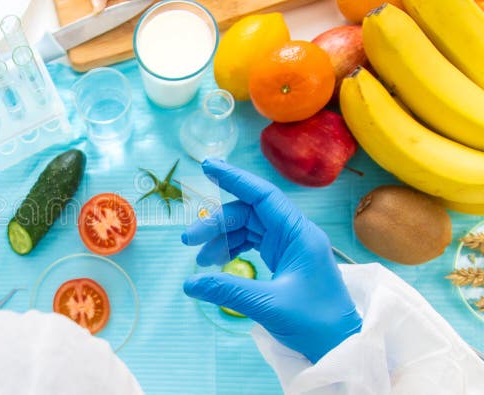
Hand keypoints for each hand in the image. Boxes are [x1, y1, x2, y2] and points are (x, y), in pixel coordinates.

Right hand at [181, 160, 361, 362]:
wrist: (340, 347)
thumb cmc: (316, 324)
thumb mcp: (268, 305)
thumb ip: (228, 290)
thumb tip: (190, 283)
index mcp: (299, 234)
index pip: (262, 195)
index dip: (234, 179)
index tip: (207, 167)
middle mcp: (295, 234)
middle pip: (249, 213)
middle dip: (217, 222)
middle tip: (188, 240)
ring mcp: (289, 247)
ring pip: (248, 228)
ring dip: (222, 238)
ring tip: (201, 259)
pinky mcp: (284, 261)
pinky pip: (252, 243)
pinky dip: (232, 249)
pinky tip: (216, 263)